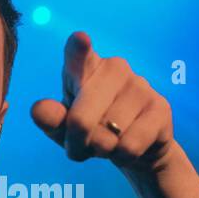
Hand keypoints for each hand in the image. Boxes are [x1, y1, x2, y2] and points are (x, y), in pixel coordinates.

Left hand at [30, 31, 174, 173]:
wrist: (135, 148)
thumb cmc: (92, 129)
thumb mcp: (65, 128)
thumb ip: (51, 119)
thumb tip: (38, 109)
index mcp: (86, 66)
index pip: (78, 52)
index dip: (79, 49)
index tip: (80, 40)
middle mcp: (115, 68)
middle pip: (81, 119)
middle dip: (77, 143)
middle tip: (81, 146)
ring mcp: (140, 86)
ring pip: (107, 136)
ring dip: (102, 150)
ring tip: (108, 143)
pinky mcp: (160, 108)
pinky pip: (130, 145)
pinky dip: (122, 156)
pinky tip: (127, 147)